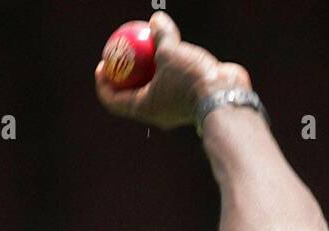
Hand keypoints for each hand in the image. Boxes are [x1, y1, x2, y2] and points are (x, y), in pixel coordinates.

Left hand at [95, 13, 249, 130]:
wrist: (226, 96)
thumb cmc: (191, 79)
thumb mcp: (169, 52)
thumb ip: (160, 36)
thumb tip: (155, 20)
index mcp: (145, 108)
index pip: (115, 101)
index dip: (103, 84)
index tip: (102, 64)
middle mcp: (158, 111)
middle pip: (132, 94)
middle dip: (125, 74)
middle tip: (122, 53)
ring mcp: (174, 107)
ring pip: (155, 86)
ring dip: (149, 69)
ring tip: (149, 47)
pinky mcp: (189, 99)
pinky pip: (172, 82)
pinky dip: (168, 68)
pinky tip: (172, 50)